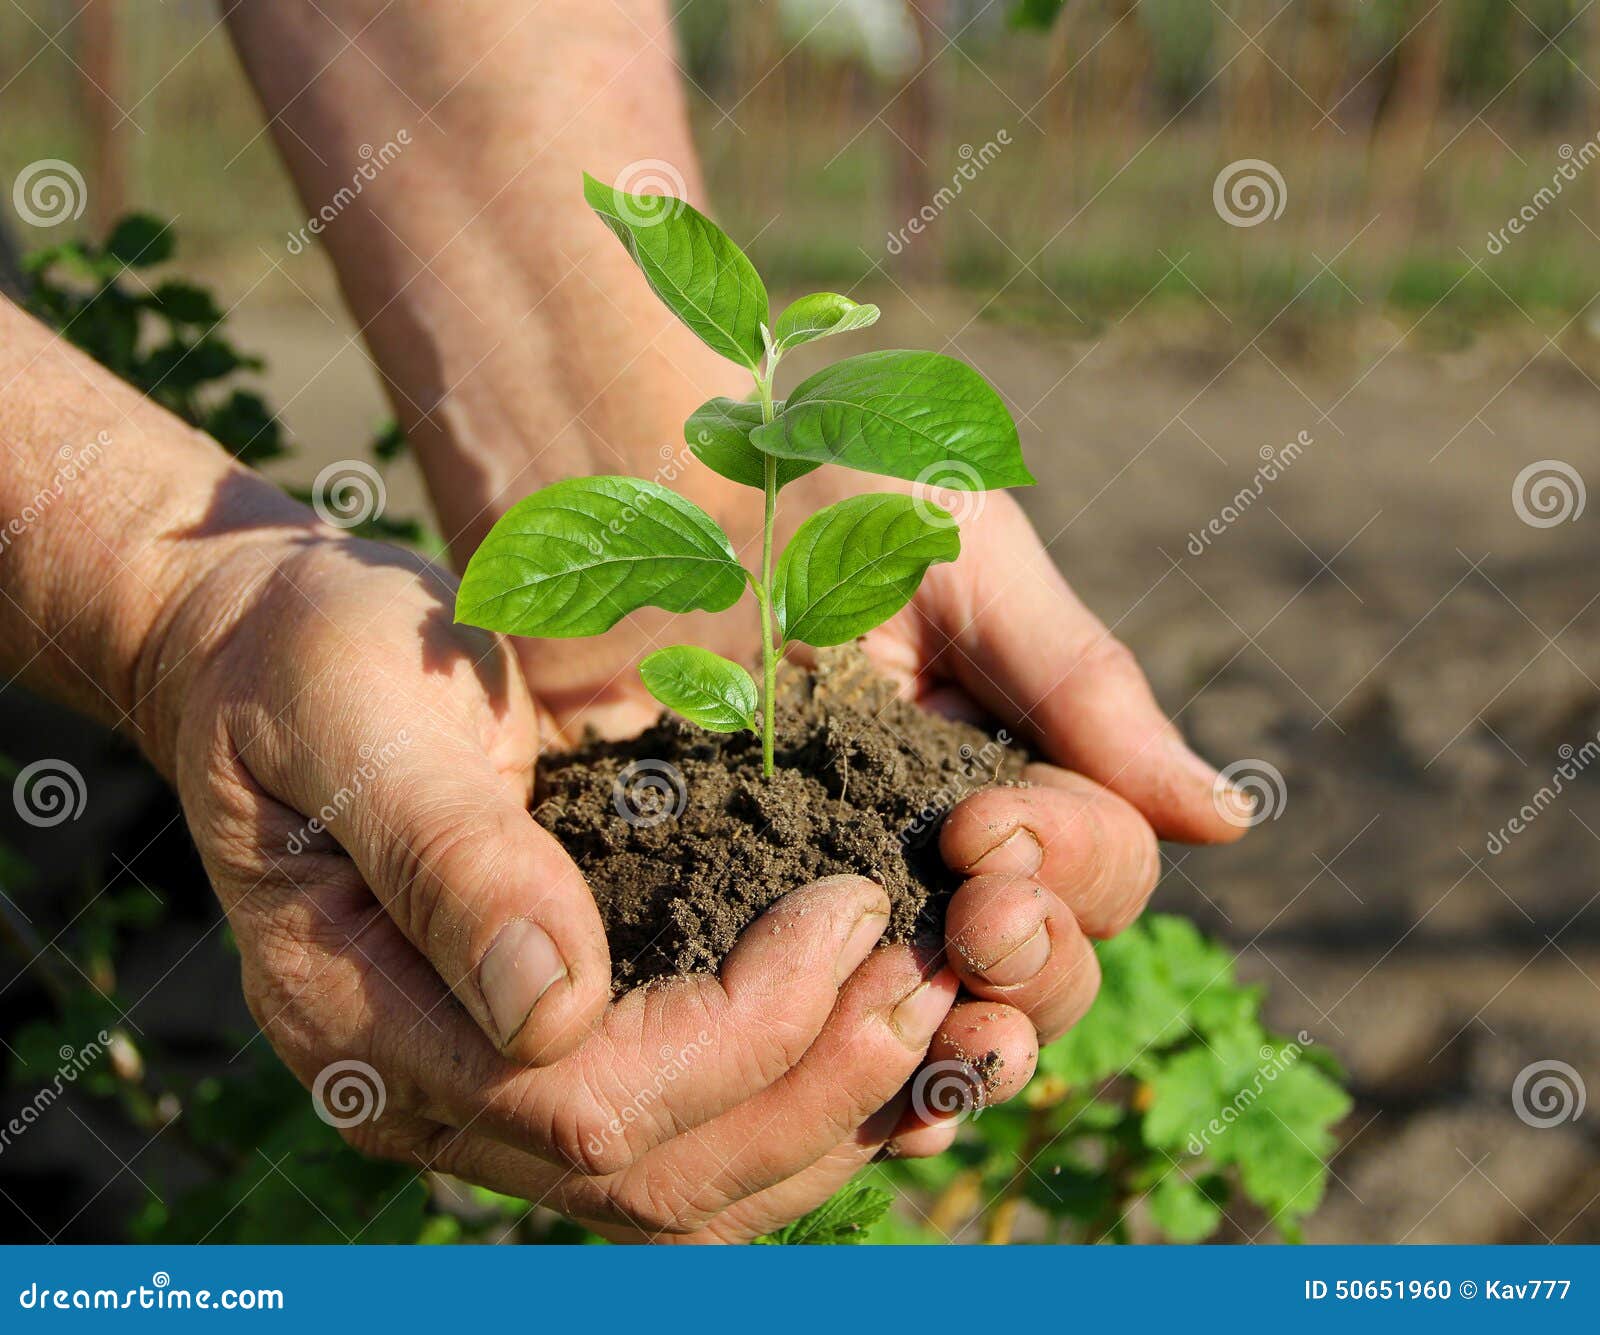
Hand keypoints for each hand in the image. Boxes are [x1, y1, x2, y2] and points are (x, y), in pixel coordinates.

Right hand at [150, 531, 961, 1238]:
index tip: (850, 910)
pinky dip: (799, 1108)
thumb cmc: (312, 665)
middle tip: (942, 980)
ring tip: (958, 1031)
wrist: (278, 659)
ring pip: (687, 1189)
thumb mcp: (362, 719)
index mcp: (364, 1019)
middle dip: (819, 1086)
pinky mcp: (549, 1058)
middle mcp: (431, 1096)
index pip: (588, 1097)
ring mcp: (490, 1093)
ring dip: (834, 1121)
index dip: (743, 1030)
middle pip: (656, 1174)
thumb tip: (553, 1005)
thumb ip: (451, 859)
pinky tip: (890, 1048)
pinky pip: (688, 1137)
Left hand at [511, 476, 1246, 1162]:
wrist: (634, 473)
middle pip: (1038, 968)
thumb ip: (1082, 689)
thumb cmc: (811, 489)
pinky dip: (854, 1084)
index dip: (1069, 869)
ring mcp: (830, 894)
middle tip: (974, 921)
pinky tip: (871, 1113)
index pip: (1096, 867)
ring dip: (960, 1046)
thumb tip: (1230, 822)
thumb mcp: (963, 561)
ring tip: (943, 1035)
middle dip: (1029, 962)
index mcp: (1003, 766)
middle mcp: (932, 850)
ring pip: (939, 1021)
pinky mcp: (723, 918)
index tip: (986, 831)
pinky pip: (808, 1032)